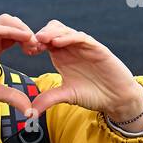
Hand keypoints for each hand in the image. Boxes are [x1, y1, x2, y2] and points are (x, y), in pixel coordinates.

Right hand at [0, 14, 42, 112]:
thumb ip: (11, 96)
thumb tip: (29, 110)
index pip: (16, 37)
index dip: (30, 42)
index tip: (38, 53)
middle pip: (15, 25)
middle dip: (29, 33)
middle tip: (38, 47)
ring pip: (7, 20)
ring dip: (22, 28)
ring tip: (32, 41)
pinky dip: (11, 30)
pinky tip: (22, 38)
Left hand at [27, 20, 142, 118]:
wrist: (117, 98)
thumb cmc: (93, 94)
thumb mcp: (67, 96)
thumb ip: (49, 99)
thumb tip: (29, 112)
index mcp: (61, 56)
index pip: (44, 42)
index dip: (33, 44)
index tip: (25, 51)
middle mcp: (71, 48)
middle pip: (52, 31)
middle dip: (40, 35)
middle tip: (29, 42)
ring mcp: (84, 47)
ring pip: (65, 31)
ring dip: (51, 33)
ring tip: (39, 39)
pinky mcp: (97, 48)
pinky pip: (82, 38)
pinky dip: (69, 38)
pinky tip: (57, 43)